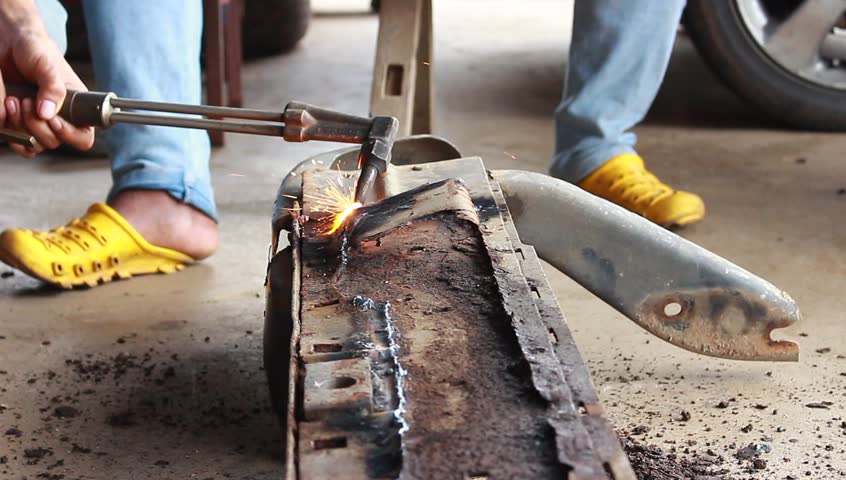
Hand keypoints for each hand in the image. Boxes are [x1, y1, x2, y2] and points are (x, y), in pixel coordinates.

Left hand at [0, 0, 93, 157]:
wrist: (9, 42)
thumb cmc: (35, 49)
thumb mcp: (48, 65)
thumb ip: (52, 88)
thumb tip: (48, 113)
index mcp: (75, 108)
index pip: (83, 137)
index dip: (69, 134)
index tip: (53, 119)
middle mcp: (59, 119)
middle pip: (53, 142)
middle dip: (37, 125)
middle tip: (28, 100)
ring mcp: (38, 123)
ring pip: (33, 144)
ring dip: (20, 125)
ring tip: (14, 100)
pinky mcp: (18, 123)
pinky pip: (17, 141)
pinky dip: (9, 130)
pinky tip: (7, 107)